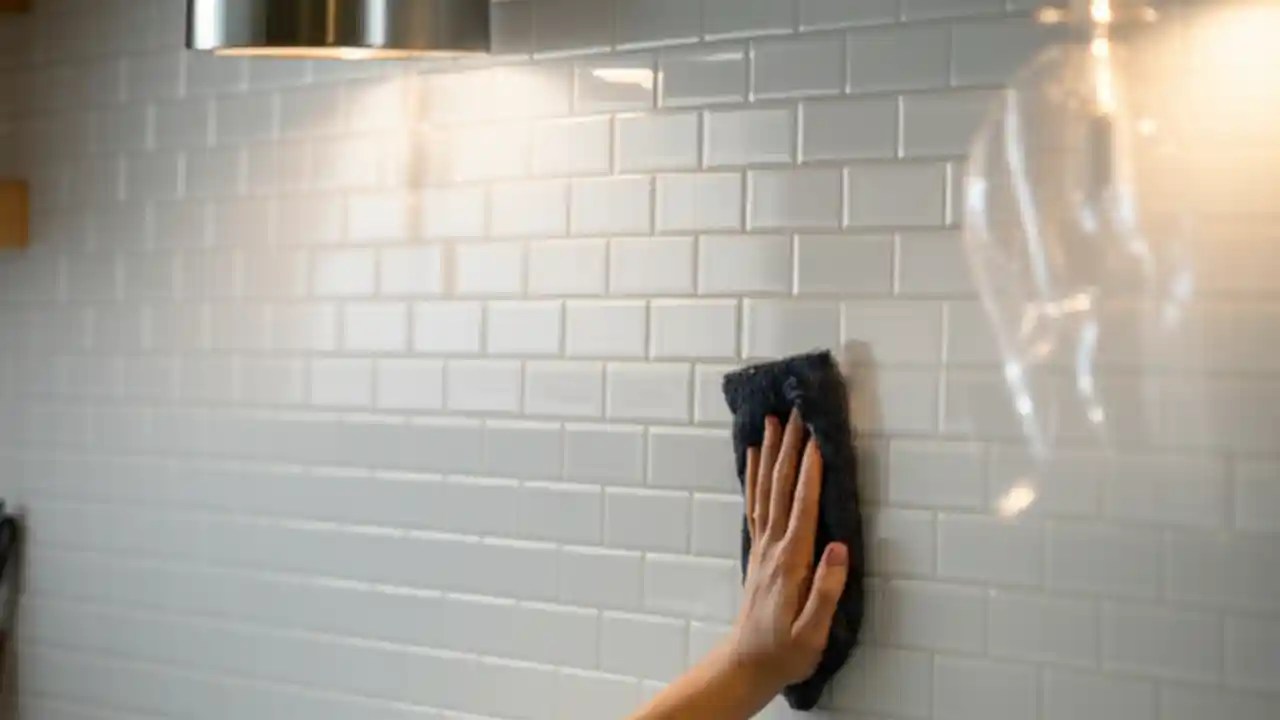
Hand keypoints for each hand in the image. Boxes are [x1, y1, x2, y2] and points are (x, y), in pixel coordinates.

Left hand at [728, 409, 849, 692]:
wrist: (748, 664)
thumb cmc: (786, 651)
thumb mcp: (814, 631)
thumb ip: (827, 591)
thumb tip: (839, 548)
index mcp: (791, 562)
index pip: (802, 507)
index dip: (810, 471)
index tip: (817, 437)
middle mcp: (773, 546)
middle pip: (781, 488)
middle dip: (790, 448)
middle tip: (797, 412)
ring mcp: (762, 546)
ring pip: (765, 489)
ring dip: (771, 453)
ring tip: (773, 420)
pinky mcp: (758, 550)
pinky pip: (754, 503)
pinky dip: (755, 475)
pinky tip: (756, 456)